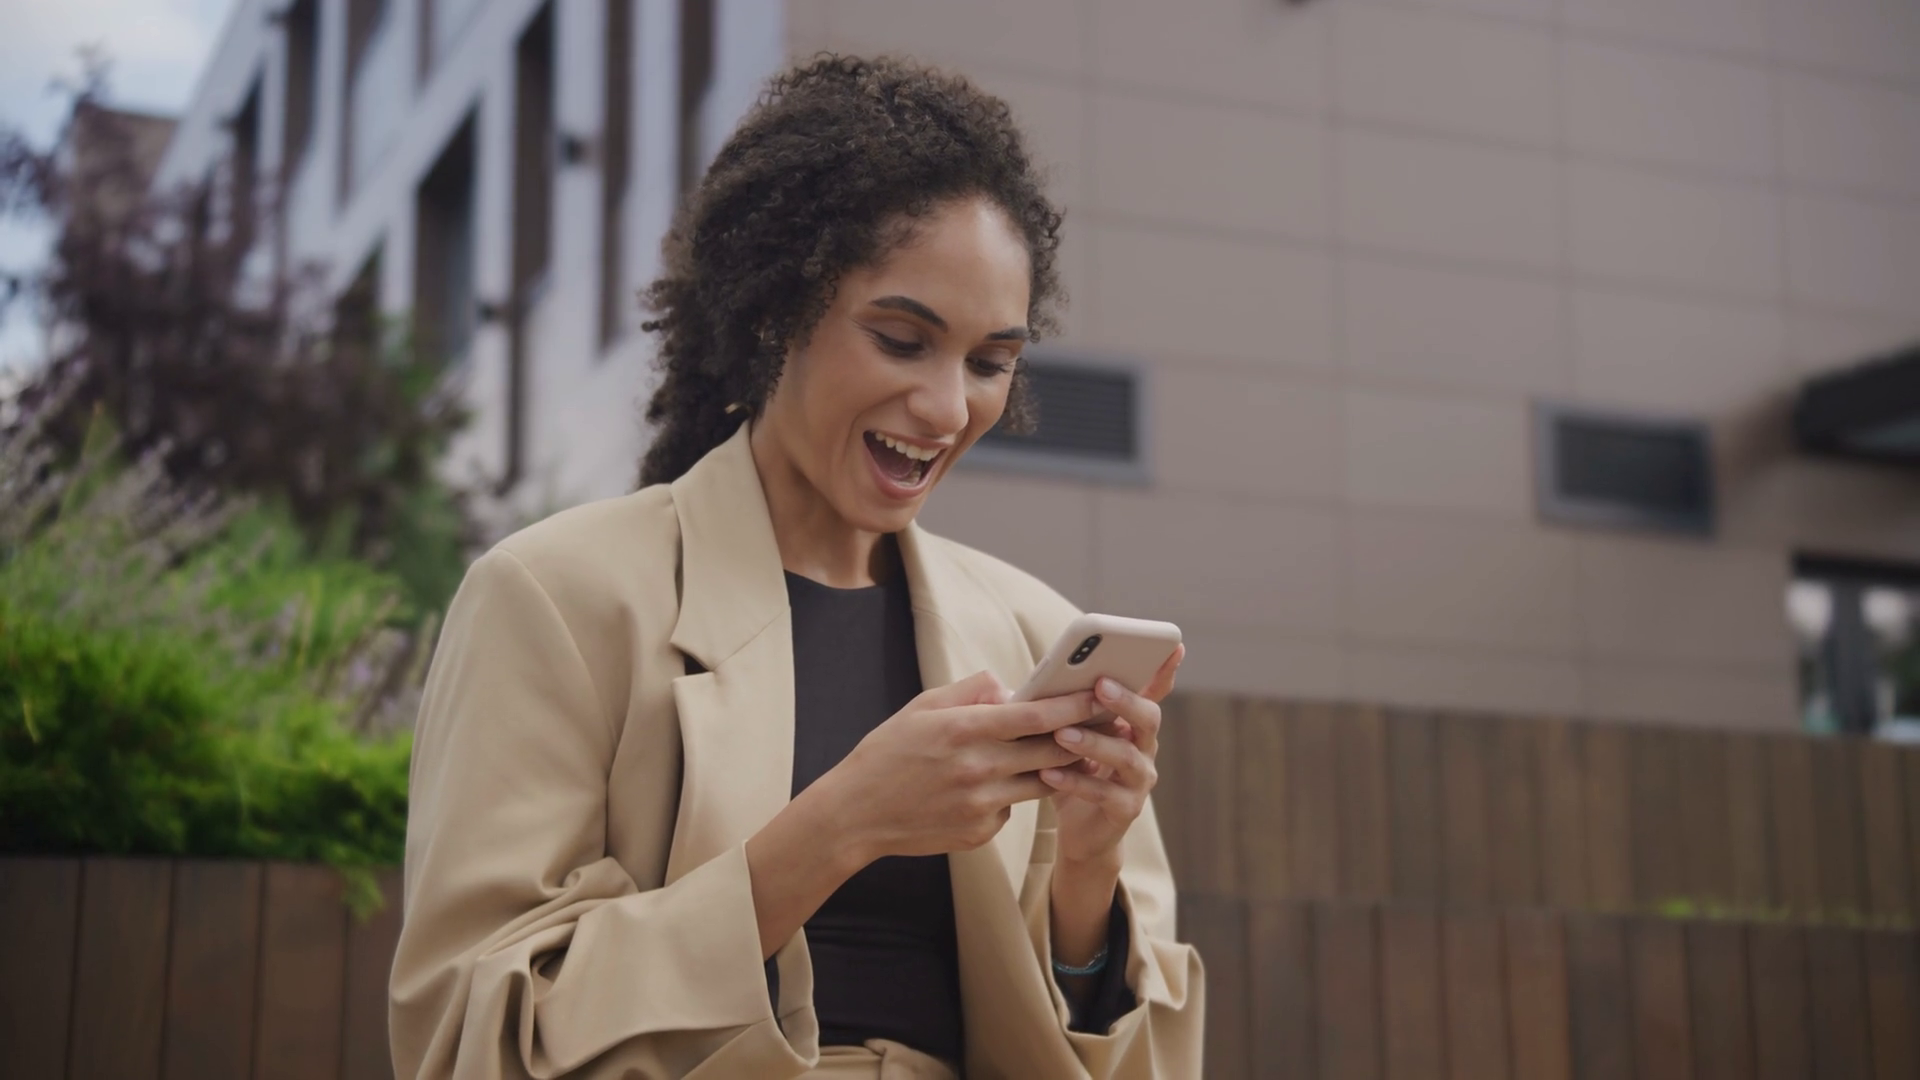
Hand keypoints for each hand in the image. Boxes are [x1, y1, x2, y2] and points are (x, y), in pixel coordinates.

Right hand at [818, 670, 1099, 864]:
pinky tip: (997, 785)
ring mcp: (981, 805)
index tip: (1100, 694)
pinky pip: (1012, 807)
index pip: (1036, 716)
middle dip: (1082, 735)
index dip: (1074, 705)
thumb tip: (1009, 688)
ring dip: (1056, 766)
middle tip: (1107, 721)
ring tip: (1071, 750)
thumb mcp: (922, 707)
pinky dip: (1013, 793)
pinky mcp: (980, 832)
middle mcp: (978, 769)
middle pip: (1050, 751)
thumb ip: (970, 691)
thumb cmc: (887, 753)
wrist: (855, 814)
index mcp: (964, 730)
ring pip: (1040, 782)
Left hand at [1041, 645, 1183, 974]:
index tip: (1174, 645)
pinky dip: (1075, 783)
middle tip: (1100, 684)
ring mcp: (1139, 781)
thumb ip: (1057, 707)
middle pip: (1148, 719)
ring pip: (1127, 757)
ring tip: (1062, 734)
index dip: (1165, 670)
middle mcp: (1144, 749)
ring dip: (1094, 743)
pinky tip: (1048, 775)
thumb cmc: (1070, 771)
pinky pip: (1104, 794)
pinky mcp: (1126, 810)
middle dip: (1126, 700)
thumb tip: (1015, 676)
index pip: (1154, 692)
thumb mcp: (1064, 734)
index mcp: (1132, 724)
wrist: (1078, 832)